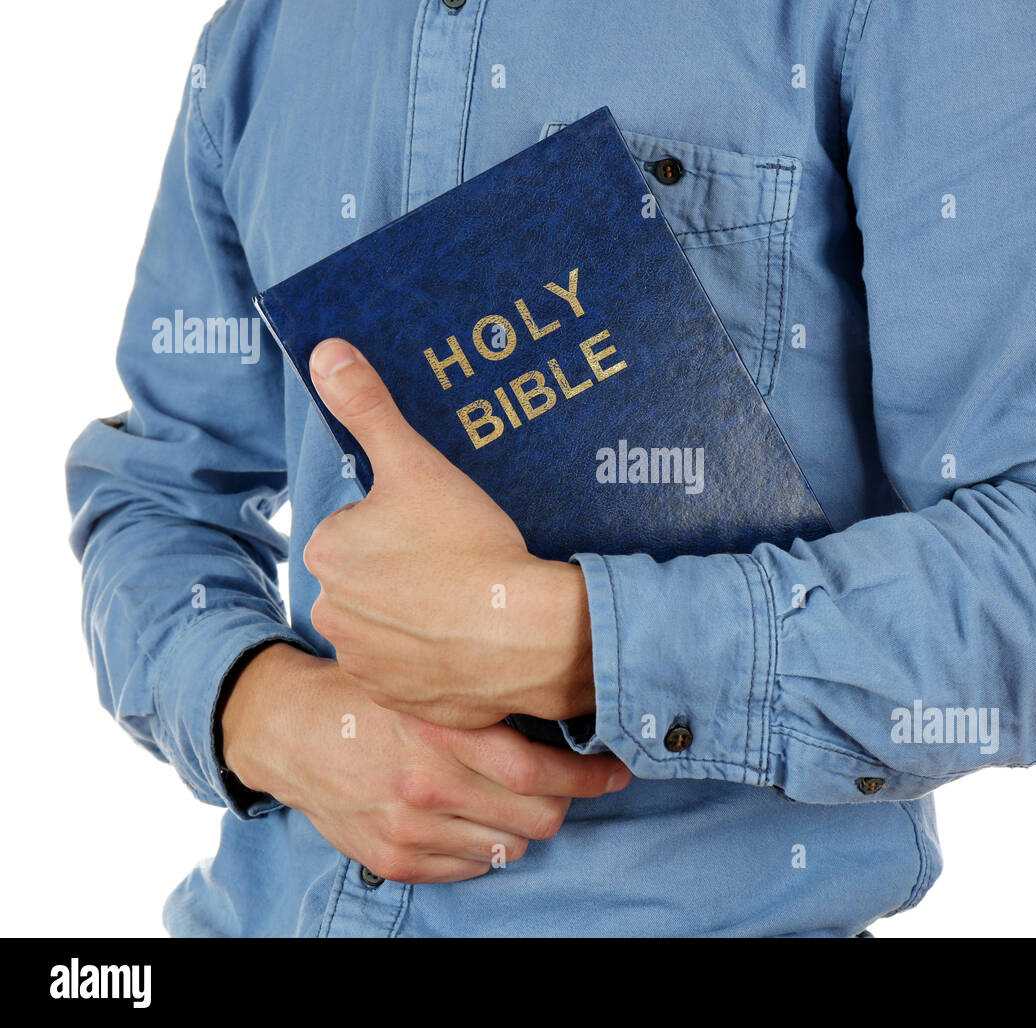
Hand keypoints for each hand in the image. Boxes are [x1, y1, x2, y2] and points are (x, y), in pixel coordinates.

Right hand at [221, 643, 630, 882]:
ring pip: (510, 846)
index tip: (615, 770)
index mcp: (441, 731)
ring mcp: (410, 828)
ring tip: (515, 797)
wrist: (291, 730)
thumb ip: (486, 704)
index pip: (539, 772)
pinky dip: (487, 846)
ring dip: (525, 825)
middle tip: (570, 784)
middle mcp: (427, 784)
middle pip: (537, 819)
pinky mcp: (396, 858)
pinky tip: (475, 815)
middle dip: (566, 803)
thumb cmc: (371, 696)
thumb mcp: (428, 683)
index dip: (590, 777)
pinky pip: (473, 867)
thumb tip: (562, 712)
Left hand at [303, 337, 594, 728]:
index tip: (442, 533)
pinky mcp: (397, 701)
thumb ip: (368, 406)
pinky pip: (409, 676)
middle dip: (406, 576)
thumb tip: (325, 350)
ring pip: (389, 629)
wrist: (522, 633)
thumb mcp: (418, 463)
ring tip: (467, 607)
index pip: (360, 530)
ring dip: (417, 621)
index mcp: (327, 549)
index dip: (405, 527)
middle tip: (458, 569)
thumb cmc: (472, 545)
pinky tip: (466, 646)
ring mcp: (363, 663)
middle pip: (371, 581)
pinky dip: (432, 664)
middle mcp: (330, 611)